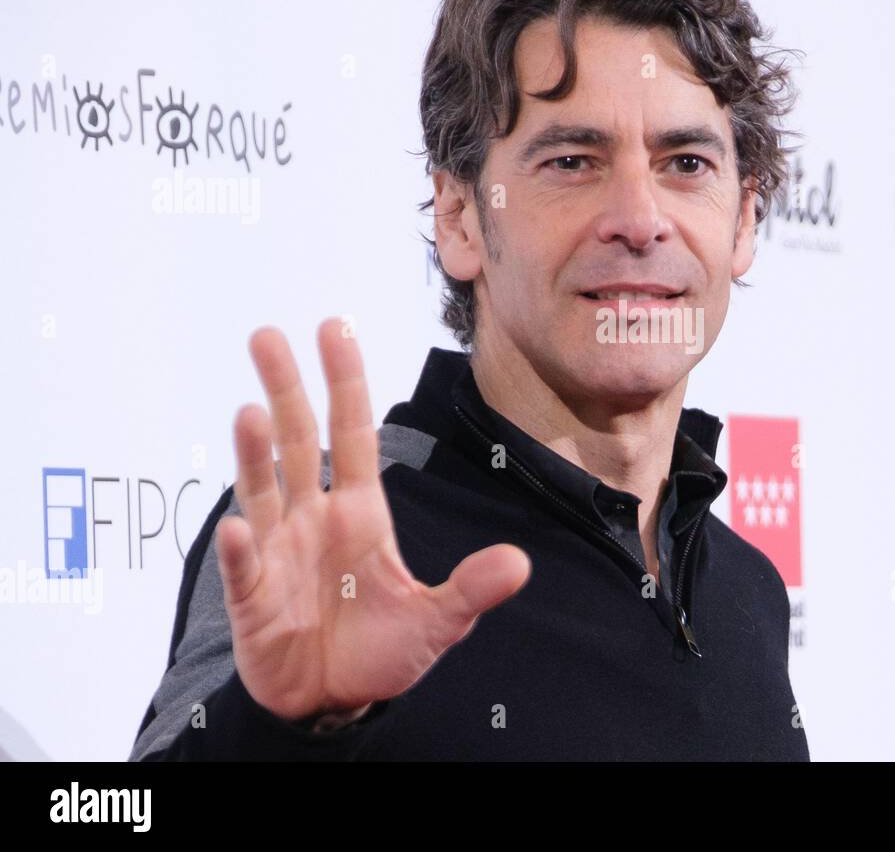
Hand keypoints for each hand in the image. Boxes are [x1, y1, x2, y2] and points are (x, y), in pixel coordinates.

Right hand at [213, 318, 530, 721]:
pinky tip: (237, 528)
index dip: (345, 382)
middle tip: (267, 335)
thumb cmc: (382, 650)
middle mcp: (314, 518)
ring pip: (263, 491)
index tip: (334, 327)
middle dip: (286, 389)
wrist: (334, 702)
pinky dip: (239, 550)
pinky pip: (245, 568)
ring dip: (255, 453)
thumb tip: (521, 565)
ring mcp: (278, 553)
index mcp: (359, 511)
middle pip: (298, 441)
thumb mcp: (439, 620)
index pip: (352, 433)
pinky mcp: (252, 598)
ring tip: (251, 411)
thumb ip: (473, 590)